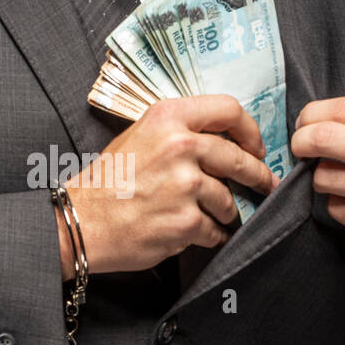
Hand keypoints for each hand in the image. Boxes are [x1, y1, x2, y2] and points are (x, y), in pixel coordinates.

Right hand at [61, 95, 278, 277]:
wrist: (80, 221)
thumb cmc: (108, 181)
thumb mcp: (139, 135)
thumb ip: (179, 131)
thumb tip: (221, 141)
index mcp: (168, 117)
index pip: (229, 109)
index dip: (250, 130)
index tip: (255, 147)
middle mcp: (180, 146)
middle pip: (238, 158)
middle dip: (257, 175)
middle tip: (264, 184)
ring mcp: (185, 185)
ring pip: (228, 199)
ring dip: (226, 212)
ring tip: (210, 216)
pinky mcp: (186, 220)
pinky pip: (215, 229)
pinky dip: (211, 235)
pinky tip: (195, 233)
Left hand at [289, 97, 344, 295]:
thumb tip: (320, 120)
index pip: (343, 108)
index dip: (311, 114)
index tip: (304, 122)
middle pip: (323, 138)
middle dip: (300, 142)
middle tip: (299, 148)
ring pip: (323, 176)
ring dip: (323, 179)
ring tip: (341, 181)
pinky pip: (335, 208)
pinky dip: (339, 206)